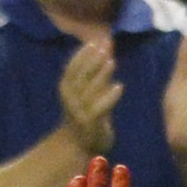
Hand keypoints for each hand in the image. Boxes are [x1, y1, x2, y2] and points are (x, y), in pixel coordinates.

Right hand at [57, 39, 121, 156]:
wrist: (77, 144)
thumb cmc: (85, 112)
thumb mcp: (89, 89)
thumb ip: (98, 69)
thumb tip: (108, 44)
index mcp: (66, 88)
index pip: (72, 68)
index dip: (82, 54)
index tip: (94, 42)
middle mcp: (70, 98)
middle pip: (80, 76)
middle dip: (92, 60)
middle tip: (105, 46)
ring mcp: (79, 111)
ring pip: (89, 90)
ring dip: (101, 75)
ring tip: (111, 62)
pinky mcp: (90, 123)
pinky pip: (100, 108)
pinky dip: (110, 97)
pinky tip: (120, 86)